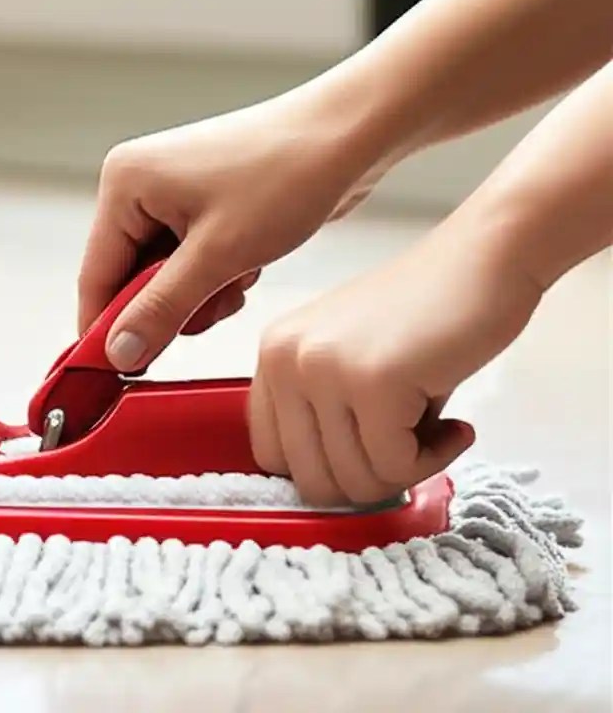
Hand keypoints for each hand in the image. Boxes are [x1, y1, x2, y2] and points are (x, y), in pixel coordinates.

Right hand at [78, 91, 387, 371]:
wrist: (352, 133)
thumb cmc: (289, 172)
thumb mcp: (218, 256)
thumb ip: (161, 309)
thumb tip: (119, 353)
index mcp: (125, 182)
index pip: (95, 275)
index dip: (106, 329)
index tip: (119, 373)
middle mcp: (139, 184)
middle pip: (129, 279)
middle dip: (171, 306)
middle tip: (211, 306)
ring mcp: (170, 192)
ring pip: (163, 277)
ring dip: (200, 294)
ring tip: (239, 277)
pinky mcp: (201, 203)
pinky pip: (190, 263)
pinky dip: (217, 277)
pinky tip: (249, 264)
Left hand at [248, 230, 542, 504]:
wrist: (484, 261)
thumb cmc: (426, 316)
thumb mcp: (348, 362)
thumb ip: (324, 414)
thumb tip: (327, 495)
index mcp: (272, 355)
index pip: (272, 456)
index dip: (326, 471)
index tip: (370, 456)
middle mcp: (284, 360)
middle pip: (310, 481)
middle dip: (369, 480)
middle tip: (411, 449)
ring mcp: (323, 370)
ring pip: (355, 480)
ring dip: (407, 470)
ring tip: (436, 428)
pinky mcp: (372, 382)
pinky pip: (396, 465)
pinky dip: (436, 459)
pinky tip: (457, 426)